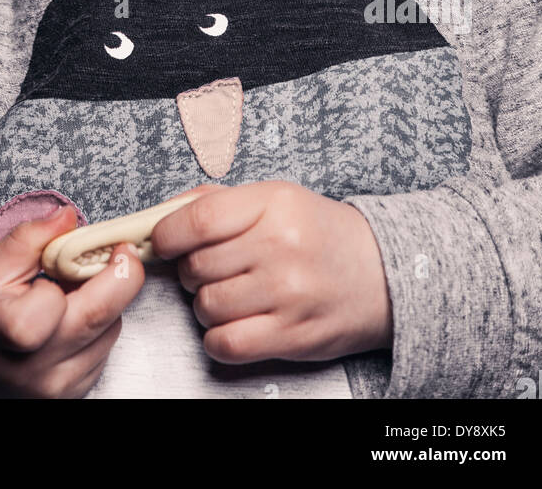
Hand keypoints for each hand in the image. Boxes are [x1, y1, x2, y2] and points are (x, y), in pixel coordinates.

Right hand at [0, 205, 144, 398]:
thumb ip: (28, 241)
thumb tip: (68, 216)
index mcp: (4, 332)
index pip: (51, 303)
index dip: (67, 273)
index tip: (73, 252)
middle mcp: (36, 370)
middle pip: (103, 315)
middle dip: (120, 273)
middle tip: (115, 248)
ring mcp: (56, 390)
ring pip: (110, 330)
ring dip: (106, 302)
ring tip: (72, 290)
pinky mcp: (72, 397)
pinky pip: (104, 350)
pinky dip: (97, 327)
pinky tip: (69, 318)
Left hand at [150, 180, 392, 363]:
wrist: (381, 273)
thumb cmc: (317, 233)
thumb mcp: (274, 199)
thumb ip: (216, 203)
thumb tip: (160, 217)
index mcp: (272, 204)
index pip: (198, 220)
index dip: (167, 234)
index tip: (163, 242)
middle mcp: (280, 247)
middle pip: (196, 267)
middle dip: (191, 271)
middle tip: (211, 269)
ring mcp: (287, 294)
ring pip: (206, 306)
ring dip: (206, 304)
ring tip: (230, 294)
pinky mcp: (292, 335)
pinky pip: (225, 344)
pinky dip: (217, 338)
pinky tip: (233, 324)